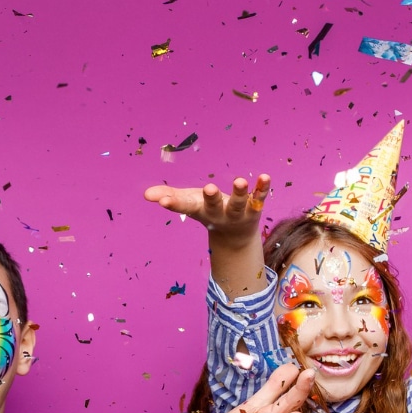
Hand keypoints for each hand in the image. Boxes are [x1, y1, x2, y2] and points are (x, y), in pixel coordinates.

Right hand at [143, 173, 271, 245]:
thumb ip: (170, 197)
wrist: (235, 236)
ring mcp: (237, 212)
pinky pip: (259, 198)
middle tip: (209, 188)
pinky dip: (262, 188)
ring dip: (239, 192)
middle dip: (212, 198)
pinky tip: (265, 177)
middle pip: (214, 206)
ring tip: (241, 180)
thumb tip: (146, 195)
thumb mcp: (190, 204)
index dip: (174, 203)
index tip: (163, 201)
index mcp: (200, 210)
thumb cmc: (208, 211)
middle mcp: (219, 213)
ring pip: (238, 203)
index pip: (185, 207)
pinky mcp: (254, 208)